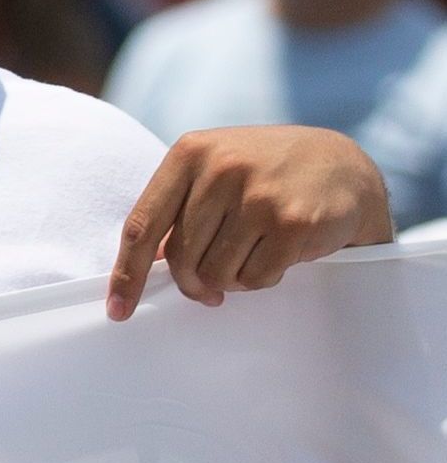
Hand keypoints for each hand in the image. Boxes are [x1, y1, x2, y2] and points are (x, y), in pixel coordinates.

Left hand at [107, 126, 392, 317]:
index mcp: (190, 153)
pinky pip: (256, 278)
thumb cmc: (265, 173)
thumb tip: (144, 262)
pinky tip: (276, 257)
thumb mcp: (214, 169)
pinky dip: (260, 280)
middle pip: (179, 257)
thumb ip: (177, 207)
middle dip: (191, 282)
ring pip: (216, 273)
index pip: (141, 225)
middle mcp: (221, 169)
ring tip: (248, 259)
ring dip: (229, 280)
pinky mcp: (294, 222)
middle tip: (208, 287)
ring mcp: (259, 196)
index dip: (126, 274)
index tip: (117, 310)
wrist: (344, 166)